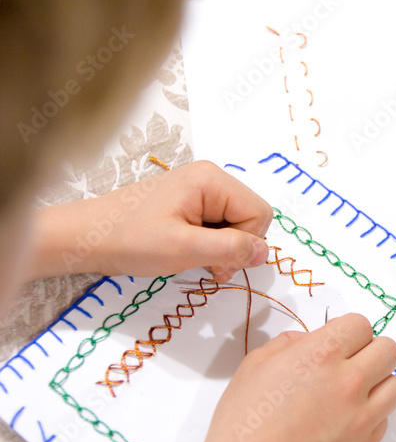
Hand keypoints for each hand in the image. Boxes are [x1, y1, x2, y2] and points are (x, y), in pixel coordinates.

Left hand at [26, 160, 272, 280]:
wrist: (85, 238)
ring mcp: (198, 190)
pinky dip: (208, 244)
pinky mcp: (187, 203)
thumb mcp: (183, 249)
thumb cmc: (129, 240)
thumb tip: (264, 253)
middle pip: (249, 217)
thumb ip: (229, 249)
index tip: (217, 262)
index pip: (259, 213)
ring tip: (190, 258)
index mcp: (211, 179)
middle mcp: (209, 178)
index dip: (246, 243)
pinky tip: (185, 251)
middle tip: (204, 264)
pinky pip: (217, 225)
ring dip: (220, 249)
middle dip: (234, 247)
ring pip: (234, 224)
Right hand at [189, 313, 395, 441]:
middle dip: (369, 352)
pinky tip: (345, 421)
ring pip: (395, 385)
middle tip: (348, 365)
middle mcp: (349, 381)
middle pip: (388, 350)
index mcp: (321, 354)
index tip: (336, 345)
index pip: (361, 324)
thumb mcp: (255, 365)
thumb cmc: (243, 421)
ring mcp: (362, 416)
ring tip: (353, 394)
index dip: (347, 333)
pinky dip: (371, 415)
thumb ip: (287, 344)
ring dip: (378, 383)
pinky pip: (384, 418)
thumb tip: (308, 341)